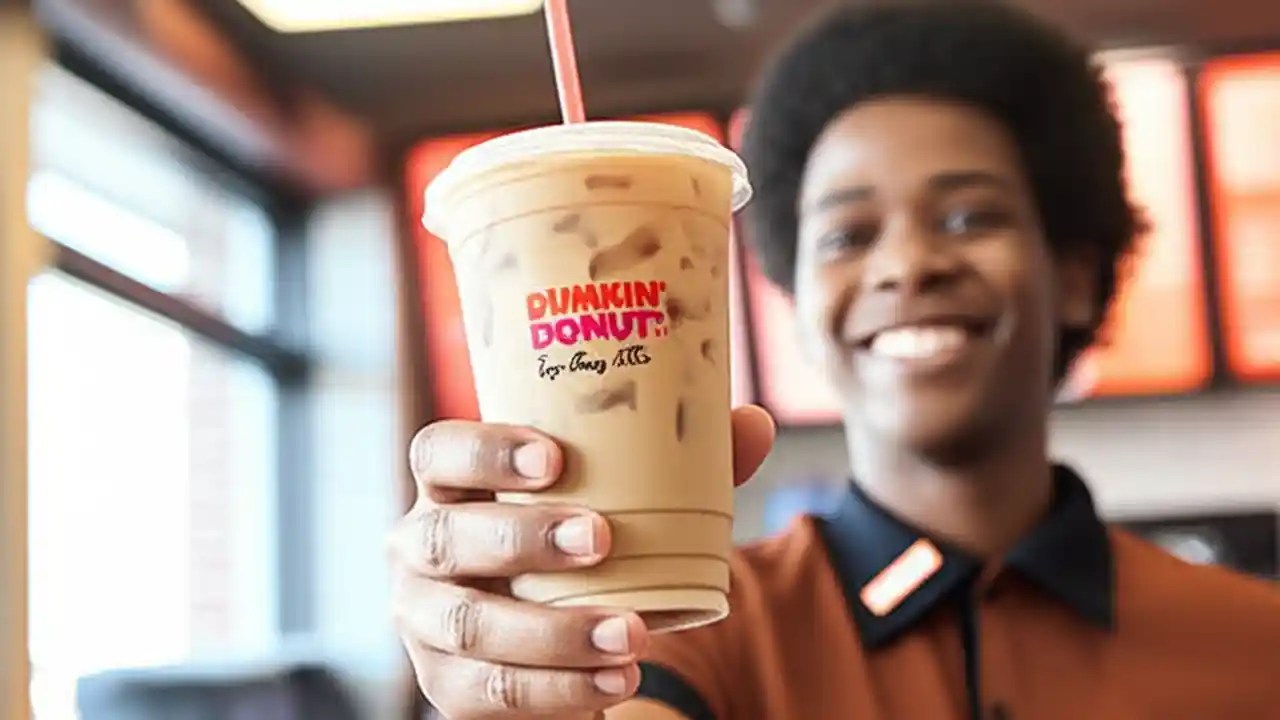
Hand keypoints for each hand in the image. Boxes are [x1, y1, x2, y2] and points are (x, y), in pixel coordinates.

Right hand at [388, 406, 775, 718]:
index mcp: (450, 487)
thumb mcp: (621, 506)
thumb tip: (754, 424)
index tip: (555, 459)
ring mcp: (422, 620)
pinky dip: (557, 689)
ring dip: (555, 630)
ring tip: (634, 631)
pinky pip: (490, 691)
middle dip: (524, 538)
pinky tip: (615, 678)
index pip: (437, 452)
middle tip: (603, 539)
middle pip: (446, 537)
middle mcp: (418, 547)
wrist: (554, 645)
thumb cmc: (580, 554)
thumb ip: (678, 466)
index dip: (484, 451)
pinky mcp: (443, 685)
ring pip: (471, 625)